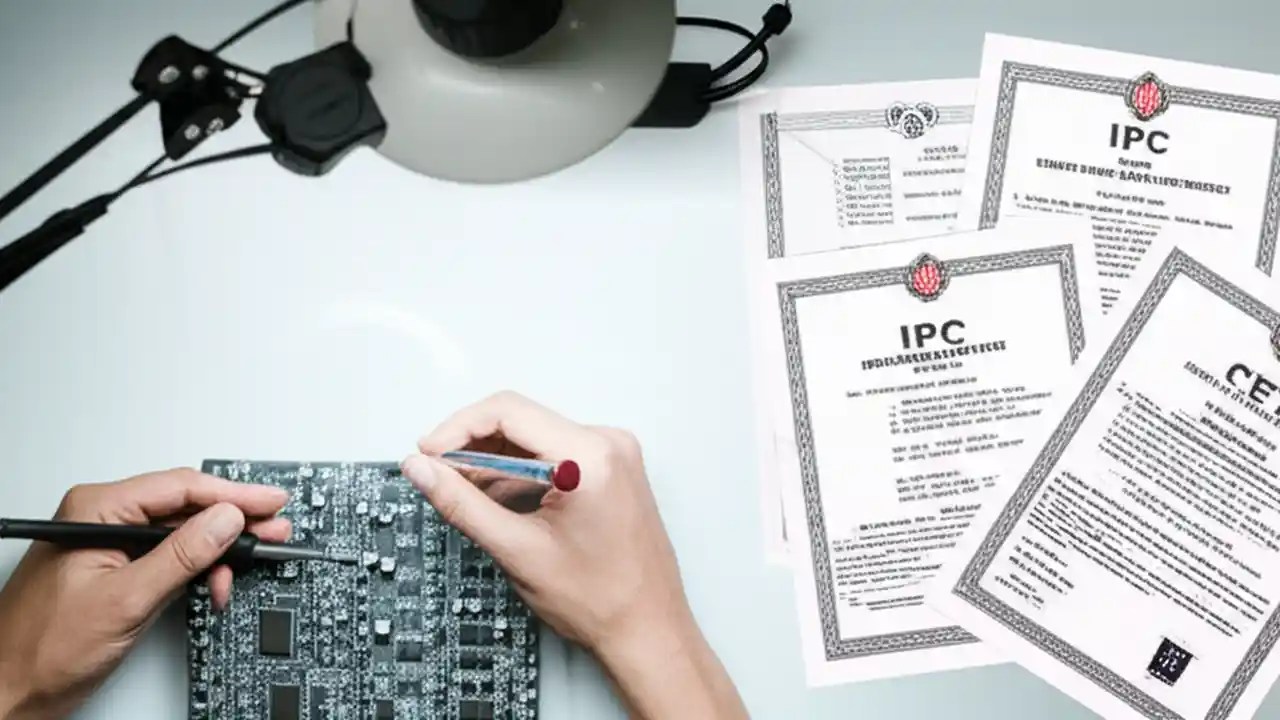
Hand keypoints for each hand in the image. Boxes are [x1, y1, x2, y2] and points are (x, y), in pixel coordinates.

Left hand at [0, 469, 290, 719]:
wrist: (10, 692)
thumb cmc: (42, 649)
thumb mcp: (125, 600)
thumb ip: (180, 557)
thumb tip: (224, 520)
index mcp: (96, 510)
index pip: (179, 489)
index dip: (232, 495)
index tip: (270, 502)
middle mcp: (103, 519)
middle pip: (184, 507)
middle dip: (232, 520)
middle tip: (273, 529)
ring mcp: (111, 543)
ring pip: (183, 533)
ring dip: (217, 551)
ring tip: (248, 563)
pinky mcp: (119, 568)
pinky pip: (170, 556)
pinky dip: (198, 570)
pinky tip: (216, 582)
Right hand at [402, 392, 746, 719]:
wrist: (649, 630)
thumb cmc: (602, 600)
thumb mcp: (517, 550)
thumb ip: (461, 503)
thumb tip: (422, 470)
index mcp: (590, 456)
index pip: (508, 411)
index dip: (457, 429)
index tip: (429, 454)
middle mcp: (608, 444)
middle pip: (521, 421)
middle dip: (473, 447)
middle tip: (439, 477)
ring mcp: (614, 455)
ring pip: (535, 438)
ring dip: (496, 462)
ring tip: (467, 497)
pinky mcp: (612, 470)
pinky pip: (555, 454)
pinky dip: (522, 474)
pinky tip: (500, 503)